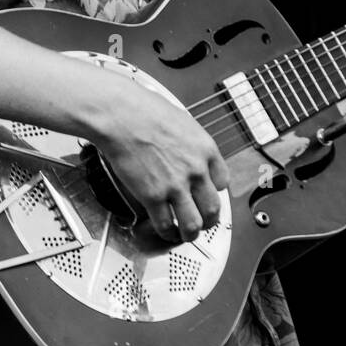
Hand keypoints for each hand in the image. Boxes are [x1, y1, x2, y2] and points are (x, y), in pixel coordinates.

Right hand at [92, 79, 228, 242]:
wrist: (122, 115)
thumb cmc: (145, 111)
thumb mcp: (182, 122)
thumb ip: (190, 143)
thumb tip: (186, 151)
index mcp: (206, 150)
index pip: (223, 182)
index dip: (213, 192)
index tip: (205, 195)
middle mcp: (196, 170)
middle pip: (213, 208)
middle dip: (209, 220)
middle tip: (203, 222)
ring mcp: (176, 185)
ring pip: (193, 224)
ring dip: (190, 234)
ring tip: (185, 235)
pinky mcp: (153, 196)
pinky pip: (165, 225)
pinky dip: (165, 233)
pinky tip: (163, 231)